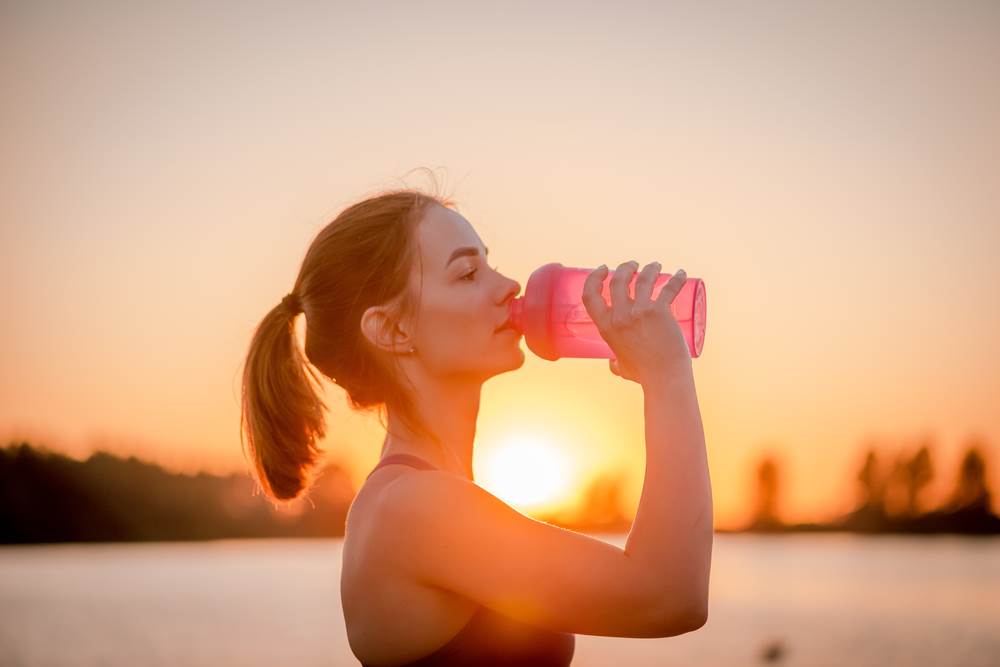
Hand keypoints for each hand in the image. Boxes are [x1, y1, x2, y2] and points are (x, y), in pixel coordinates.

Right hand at [581, 260, 691, 384]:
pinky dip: (677, 279)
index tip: (603, 269)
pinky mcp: (661, 311)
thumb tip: (613, 363)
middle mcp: (620, 316)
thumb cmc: (643, 375)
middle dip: (625, 267)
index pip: (590, 296)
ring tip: (655, 266)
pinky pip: (669, 287)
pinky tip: (681, 274)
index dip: (593, 278)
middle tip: (634, 265)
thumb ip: (614, 363)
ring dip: (649, 268)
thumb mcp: (620, 368)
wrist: (664, 378)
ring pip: (643, 278)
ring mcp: (640, 312)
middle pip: (618, 280)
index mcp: (606, 327)